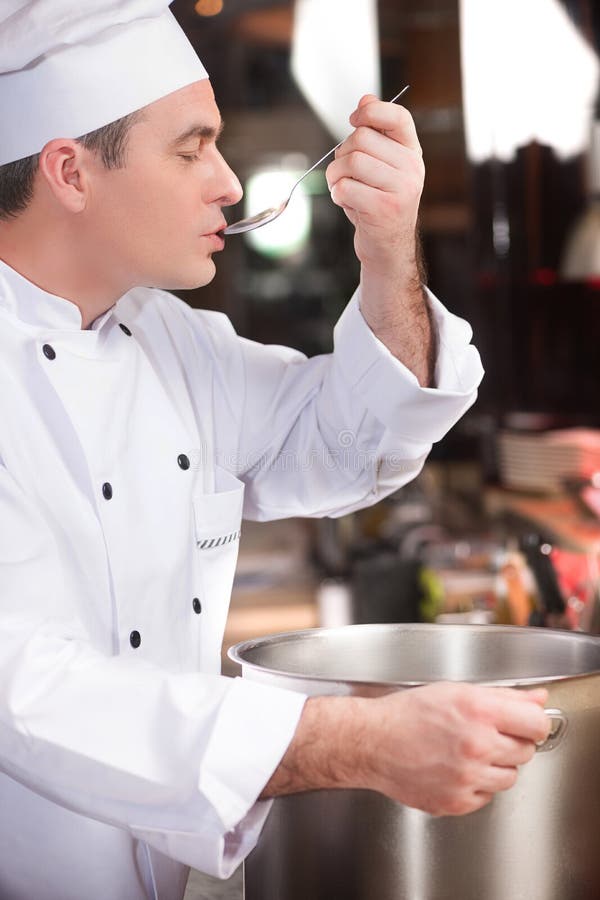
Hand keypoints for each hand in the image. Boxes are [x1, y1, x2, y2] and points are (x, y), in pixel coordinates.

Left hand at [325, 94, 424, 276]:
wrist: (387, 246)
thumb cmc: (378, 202)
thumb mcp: (380, 165)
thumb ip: (374, 133)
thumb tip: (365, 98)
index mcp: (412, 153)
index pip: (398, 116)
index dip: (371, 111)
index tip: (354, 120)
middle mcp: (412, 169)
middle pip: (362, 139)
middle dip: (342, 154)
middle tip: (344, 172)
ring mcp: (401, 190)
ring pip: (351, 162)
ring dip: (335, 176)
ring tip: (343, 187)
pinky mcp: (384, 209)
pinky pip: (345, 188)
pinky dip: (337, 194)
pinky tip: (347, 203)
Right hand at [360, 682, 549, 815]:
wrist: (373, 742)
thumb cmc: (408, 713)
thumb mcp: (457, 691)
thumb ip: (504, 696)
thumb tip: (537, 699)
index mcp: (478, 711)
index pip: (537, 723)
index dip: (533, 722)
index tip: (527, 722)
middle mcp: (476, 745)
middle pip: (526, 751)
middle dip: (512, 742)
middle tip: (487, 734)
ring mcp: (468, 777)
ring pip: (510, 777)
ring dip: (496, 765)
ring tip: (468, 752)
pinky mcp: (457, 802)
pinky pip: (487, 796)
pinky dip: (477, 785)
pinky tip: (455, 768)